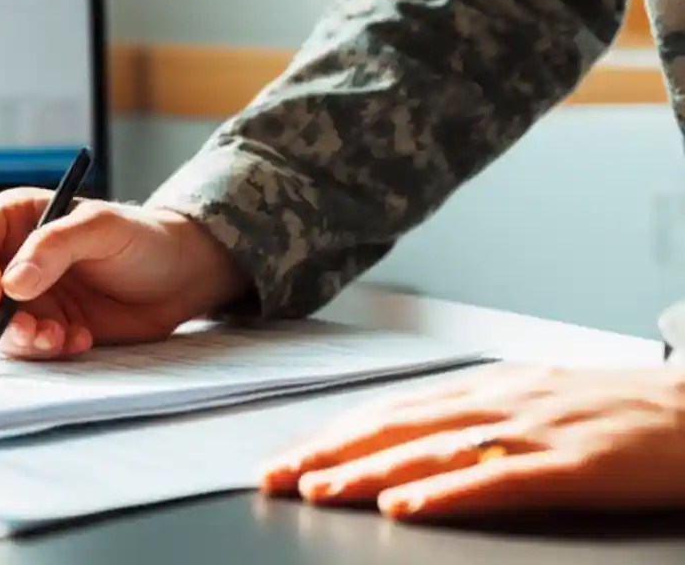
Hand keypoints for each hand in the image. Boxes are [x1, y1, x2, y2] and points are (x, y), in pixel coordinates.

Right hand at [0, 188, 245, 359]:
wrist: (178, 279)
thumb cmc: (142, 238)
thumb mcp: (103, 229)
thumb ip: (55, 247)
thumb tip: (12, 283)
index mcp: (14, 218)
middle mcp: (10, 257)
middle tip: (29, 330)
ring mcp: (24, 297)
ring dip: (20, 339)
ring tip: (60, 338)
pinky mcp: (42, 327)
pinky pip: (23, 347)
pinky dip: (44, 350)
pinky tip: (79, 338)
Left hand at [257, 364, 684, 520]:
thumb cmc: (621, 410)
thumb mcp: (538, 400)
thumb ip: (479, 416)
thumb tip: (417, 441)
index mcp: (489, 387)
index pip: (392, 411)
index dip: (336, 434)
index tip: (289, 455)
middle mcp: (499, 401)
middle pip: (396, 427)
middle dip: (329, 453)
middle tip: (274, 476)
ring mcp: (533, 431)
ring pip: (431, 451)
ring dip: (366, 472)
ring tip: (315, 490)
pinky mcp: (570, 467)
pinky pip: (496, 480)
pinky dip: (444, 493)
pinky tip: (403, 507)